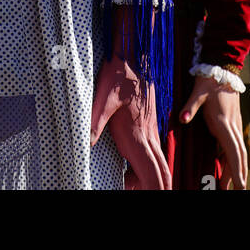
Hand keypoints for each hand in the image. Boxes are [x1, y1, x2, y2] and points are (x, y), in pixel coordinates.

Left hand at [91, 55, 171, 189]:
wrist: (134, 53)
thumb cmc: (119, 73)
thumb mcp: (103, 96)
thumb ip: (95, 121)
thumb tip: (85, 144)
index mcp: (138, 135)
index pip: (153, 174)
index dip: (151, 191)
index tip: (137, 195)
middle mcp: (148, 136)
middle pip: (163, 175)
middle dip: (156, 191)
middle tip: (133, 192)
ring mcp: (151, 131)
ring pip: (160, 165)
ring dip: (149, 181)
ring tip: (125, 183)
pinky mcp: (149, 125)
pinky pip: (154, 154)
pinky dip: (146, 168)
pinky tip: (128, 167)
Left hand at [180, 74, 246, 188]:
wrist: (221, 66)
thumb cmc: (208, 80)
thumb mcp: (198, 91)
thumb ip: (191, 106)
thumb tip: (183, 118)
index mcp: (224, 122)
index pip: (233, 151)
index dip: (236, 170)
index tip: (240, 186)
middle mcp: (232, 126)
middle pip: (239, 155)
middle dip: (239, 175)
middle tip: (238, 192)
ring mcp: (234, 124)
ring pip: (239, 151)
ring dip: (236, 169)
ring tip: (231, 186)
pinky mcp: (233, 121)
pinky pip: (236, 144)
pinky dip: (234, 158)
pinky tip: (228, 166)